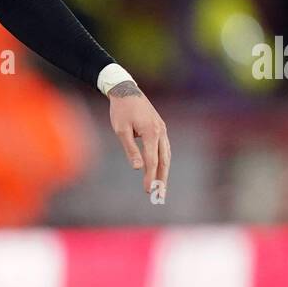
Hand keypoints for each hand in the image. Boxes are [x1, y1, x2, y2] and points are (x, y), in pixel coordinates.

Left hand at [108, 81, 169, 202]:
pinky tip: (161, 169)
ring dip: (165, 171)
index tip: (148, 190)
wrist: (125, 90)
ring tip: (162, 187)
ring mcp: (162, 129)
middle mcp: (160, 131)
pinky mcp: (160, 127)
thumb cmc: (120, 110)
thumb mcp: (121, 130)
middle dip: (162, 179)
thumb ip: (130, 149)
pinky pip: (165, 147)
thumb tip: (138, 168)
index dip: (150, 177)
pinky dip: (164, 160)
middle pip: (164, 160)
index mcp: (151, 132)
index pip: (152, 160)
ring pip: (167, 154)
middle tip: (161, 196)